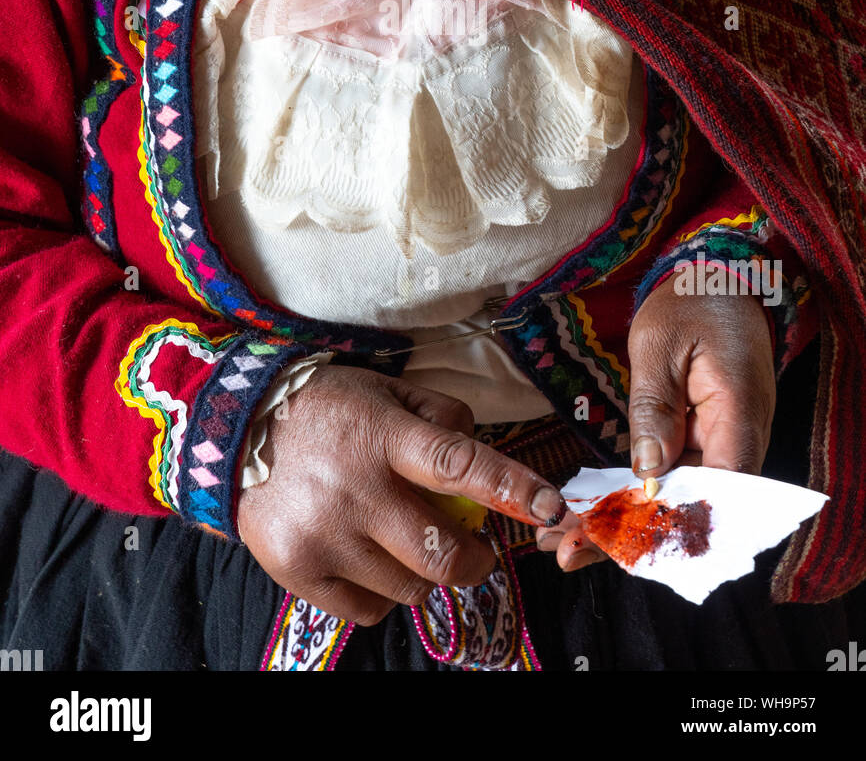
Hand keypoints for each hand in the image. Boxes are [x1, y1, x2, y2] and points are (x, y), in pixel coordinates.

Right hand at [237, 364, 566, 624]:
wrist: (232, 432)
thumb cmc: (323, 408)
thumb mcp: (383, 390)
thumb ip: (439, 415)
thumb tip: (481, 451)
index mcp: (383, 435)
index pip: (458, 464)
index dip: (510, 488)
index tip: (552, 508)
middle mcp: (356, 488)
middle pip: (442, 551)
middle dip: (475, 559)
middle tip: (477, 550)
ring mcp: (326, 535)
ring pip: (411, 586)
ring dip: (425, 572)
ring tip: (404, 544)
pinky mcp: (299, 571)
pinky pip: (370, 609)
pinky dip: (384, 594)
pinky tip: (369, 560)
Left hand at [535, 273, 775, 568]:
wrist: (718, 280)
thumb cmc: (693, 303)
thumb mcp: (660, 345)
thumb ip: (654, 406)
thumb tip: (647, 471)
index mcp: (739, 417)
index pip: (715, 493)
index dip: (665, 524)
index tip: (615, 543)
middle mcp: (738, 442)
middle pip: (691, 508)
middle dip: (630, 536)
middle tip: (566, 552)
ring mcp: (722, 444)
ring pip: (676, 499)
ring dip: (624, 522)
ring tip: (561, 542)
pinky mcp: (703, 441)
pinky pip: (672, 479)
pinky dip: (632, 496)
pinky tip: (589, 512)